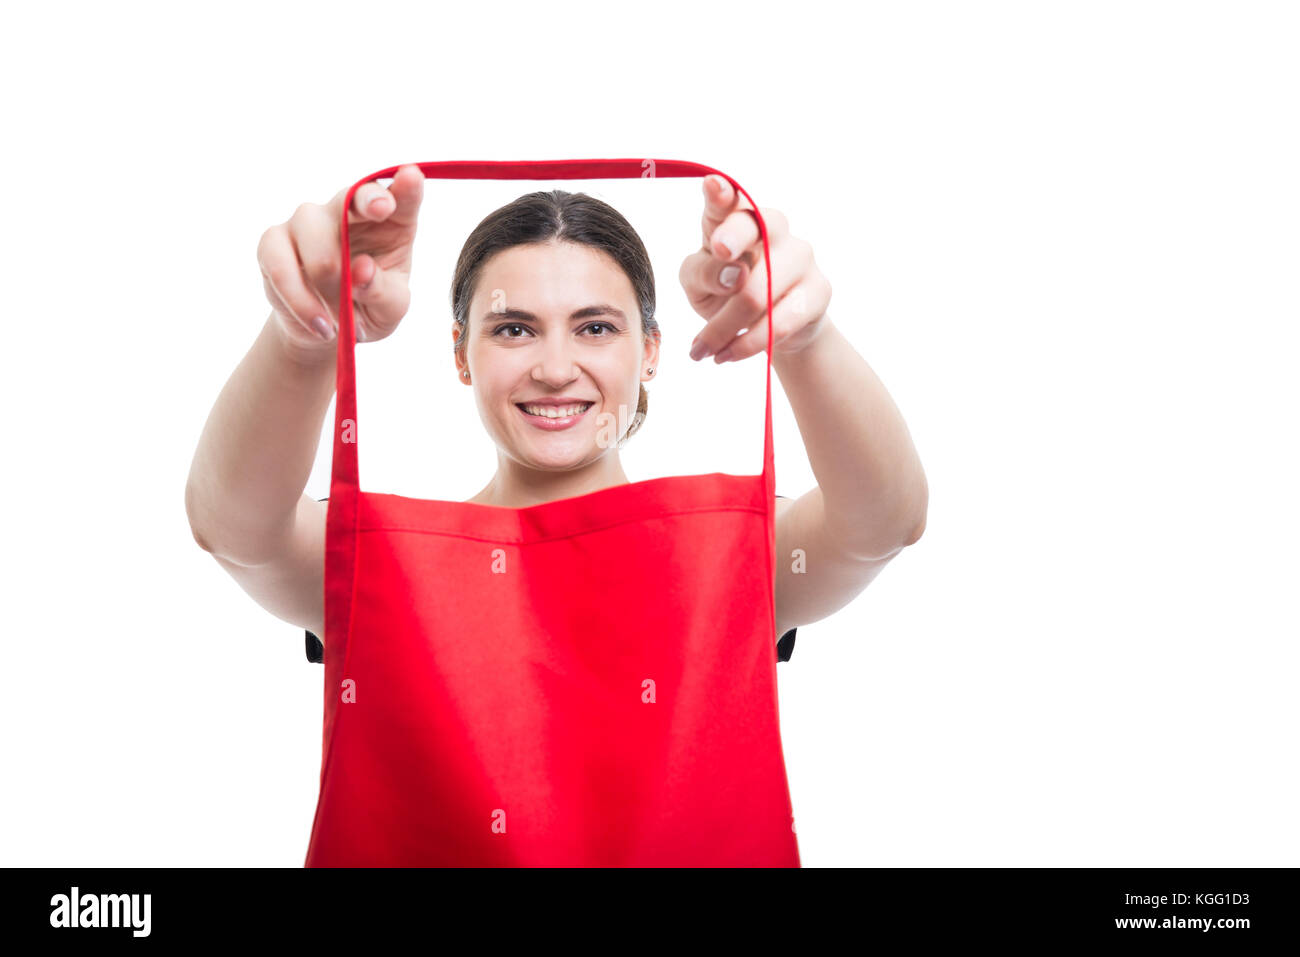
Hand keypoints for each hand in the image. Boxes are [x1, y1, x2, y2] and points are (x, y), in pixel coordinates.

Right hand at [257, 164, 424, 358]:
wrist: (326, 329)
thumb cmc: (368, 306)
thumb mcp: (390, 308)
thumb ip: (384, 291)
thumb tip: (361, 270)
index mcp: (391, 220)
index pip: (401, 194)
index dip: (404, 186)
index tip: (410, 179)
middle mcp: (347, 210)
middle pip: (351, 197)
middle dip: (361, 211)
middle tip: (368, 251)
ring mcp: (308, 221)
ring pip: (314, 237)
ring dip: (329, 286)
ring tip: (340, 324)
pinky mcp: (273, 242)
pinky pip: (281, 267)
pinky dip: (301, 302)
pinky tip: (320, 325)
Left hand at [677, 175, 831, 362]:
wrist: (769, 330)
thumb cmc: (725, 293)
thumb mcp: (698, 283)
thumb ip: (703, 271)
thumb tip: (730, 275)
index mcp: (736, 217)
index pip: (731, 199)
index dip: (723, 193)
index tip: (713, 187)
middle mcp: (772, 228)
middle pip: (755, 231)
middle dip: (731, 252)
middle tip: (718, 281)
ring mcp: (800, 256)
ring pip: (757, 292)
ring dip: (722, 328)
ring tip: (703, 350)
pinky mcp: (819, 290)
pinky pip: (778, 322)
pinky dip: (746, 344)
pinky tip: (726, 354)